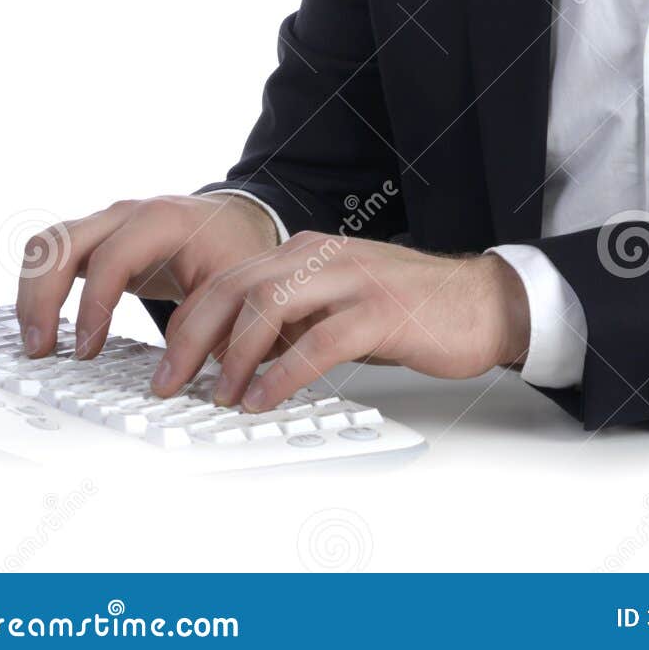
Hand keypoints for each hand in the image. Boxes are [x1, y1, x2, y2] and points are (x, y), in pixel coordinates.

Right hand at [15, 193, 281, 358]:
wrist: (232, 221)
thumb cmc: (233, 249)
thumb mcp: (234, 283)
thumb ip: (206, 324)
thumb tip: (169, 374)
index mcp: (163, 220)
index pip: (113, 256)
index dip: (94, 305)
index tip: (88, 350)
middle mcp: (126, 214)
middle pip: (63, 242)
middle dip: (43, 297)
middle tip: (42, 350)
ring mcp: (106, 222)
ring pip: (47, 243)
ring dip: (31, 292)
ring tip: (35, 342)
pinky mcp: (94, 238)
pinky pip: (51, 252)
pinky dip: (37, 284)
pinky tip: (41, 322)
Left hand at [151, 231, 531, 411]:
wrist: (480, 302)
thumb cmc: (410, 308)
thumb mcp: (337, 304)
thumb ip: (293, 318)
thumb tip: (237, 358)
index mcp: (307, 251)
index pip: (229, 277)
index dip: (190, 319)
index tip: (168, 361)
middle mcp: (322, 256)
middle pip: (237, 286)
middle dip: (193, 336)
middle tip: (170, 382)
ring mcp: (352, 279)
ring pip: (270, 304)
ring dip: (234, 354)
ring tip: (217, 395)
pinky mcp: (380, 312)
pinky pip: (319, 341)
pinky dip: (285, 373)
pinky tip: (266, 398)